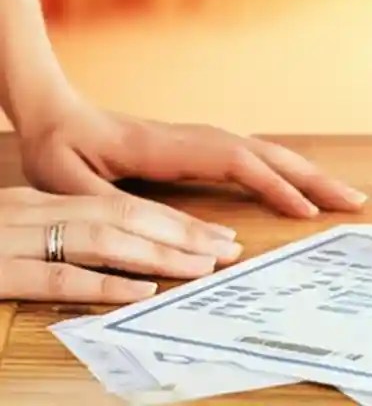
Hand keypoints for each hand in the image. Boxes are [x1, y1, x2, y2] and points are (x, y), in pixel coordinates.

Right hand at [0, 187, 241, 302]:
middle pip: (125, 217)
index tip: (214, 236)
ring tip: (202, 265)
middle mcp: (35, 213)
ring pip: (104, 240)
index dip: (172, 221)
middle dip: (182, 233)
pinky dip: (106, 282)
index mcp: (41, 202)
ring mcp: (16, 240)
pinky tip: (143, 290)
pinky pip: (60, 277)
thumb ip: (54, 232)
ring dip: (159, 253)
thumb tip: (112, 248)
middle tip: (228, 249)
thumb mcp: (10, 226)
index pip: (122, 207)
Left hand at [18, 95, 366, 218]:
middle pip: (267, 154)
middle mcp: (194, 138)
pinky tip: (304, 187)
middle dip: (314, 178)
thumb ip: (108, 205)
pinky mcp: (201, 148)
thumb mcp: (68, 181)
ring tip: (345, 196)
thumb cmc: (59, 148)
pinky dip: (288, 171)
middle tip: (355, 203)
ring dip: (309, 174)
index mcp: (168, 147)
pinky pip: (255, 159)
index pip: (235, 163)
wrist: (55, 114)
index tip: (304, 212)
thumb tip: (166, 234)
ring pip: (267, 154)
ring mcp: (201, 140)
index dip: (273, 186)